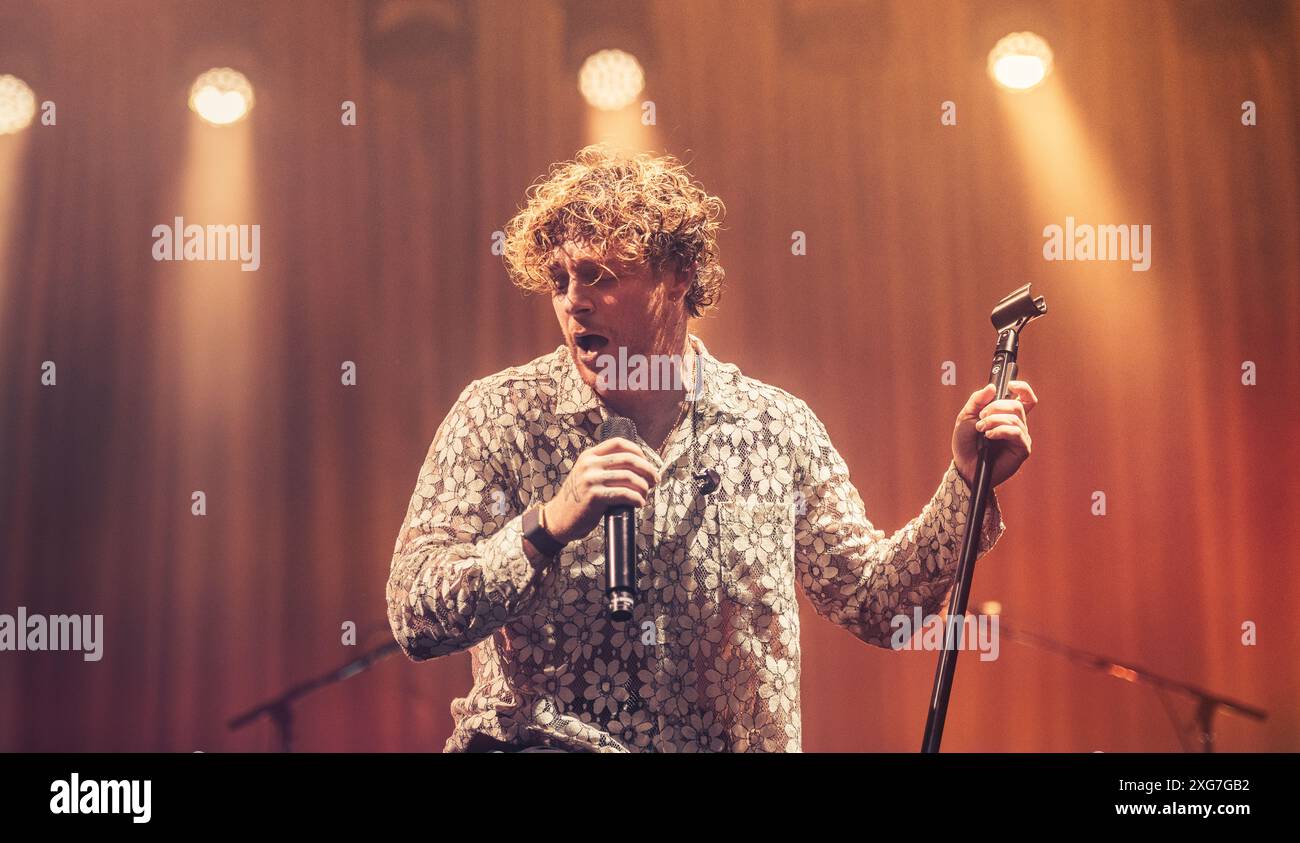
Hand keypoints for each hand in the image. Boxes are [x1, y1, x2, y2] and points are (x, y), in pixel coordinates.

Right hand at [542, 437, 658, 543]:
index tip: (647, 463)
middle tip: (655, 480)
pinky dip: (637, 498)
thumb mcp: (587, 476)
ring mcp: (591, 479)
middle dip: (647, 469)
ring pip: (629, 477)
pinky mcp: (594, 496)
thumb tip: (638, 467)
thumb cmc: (579, 500)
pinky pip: (624, 494)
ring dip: (643, 487)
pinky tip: (639, 503)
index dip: (638, 451)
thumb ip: (605, 468)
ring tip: (645, 495)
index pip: (619, 443)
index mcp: (589, 456)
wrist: (558, 519)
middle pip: (629, 459)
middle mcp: (590, 464)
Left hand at [951, 380, 1037, 487]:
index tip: (1010, 384)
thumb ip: (977, 400)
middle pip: (1017, 405)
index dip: (1023, 388)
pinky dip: (1000, 430)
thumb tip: (992, 387)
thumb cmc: (965, 443)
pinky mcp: (1022, 449)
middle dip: (996, 407)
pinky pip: (1017, 433)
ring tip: (981, 429)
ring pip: (1015, 418)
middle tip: (981, 417)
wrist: (964, 466)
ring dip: (994, 420)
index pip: (1024, 398)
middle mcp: (1017, 424)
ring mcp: (1021, 437)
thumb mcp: (965, 417)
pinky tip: (989, 436)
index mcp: (1006, 414)